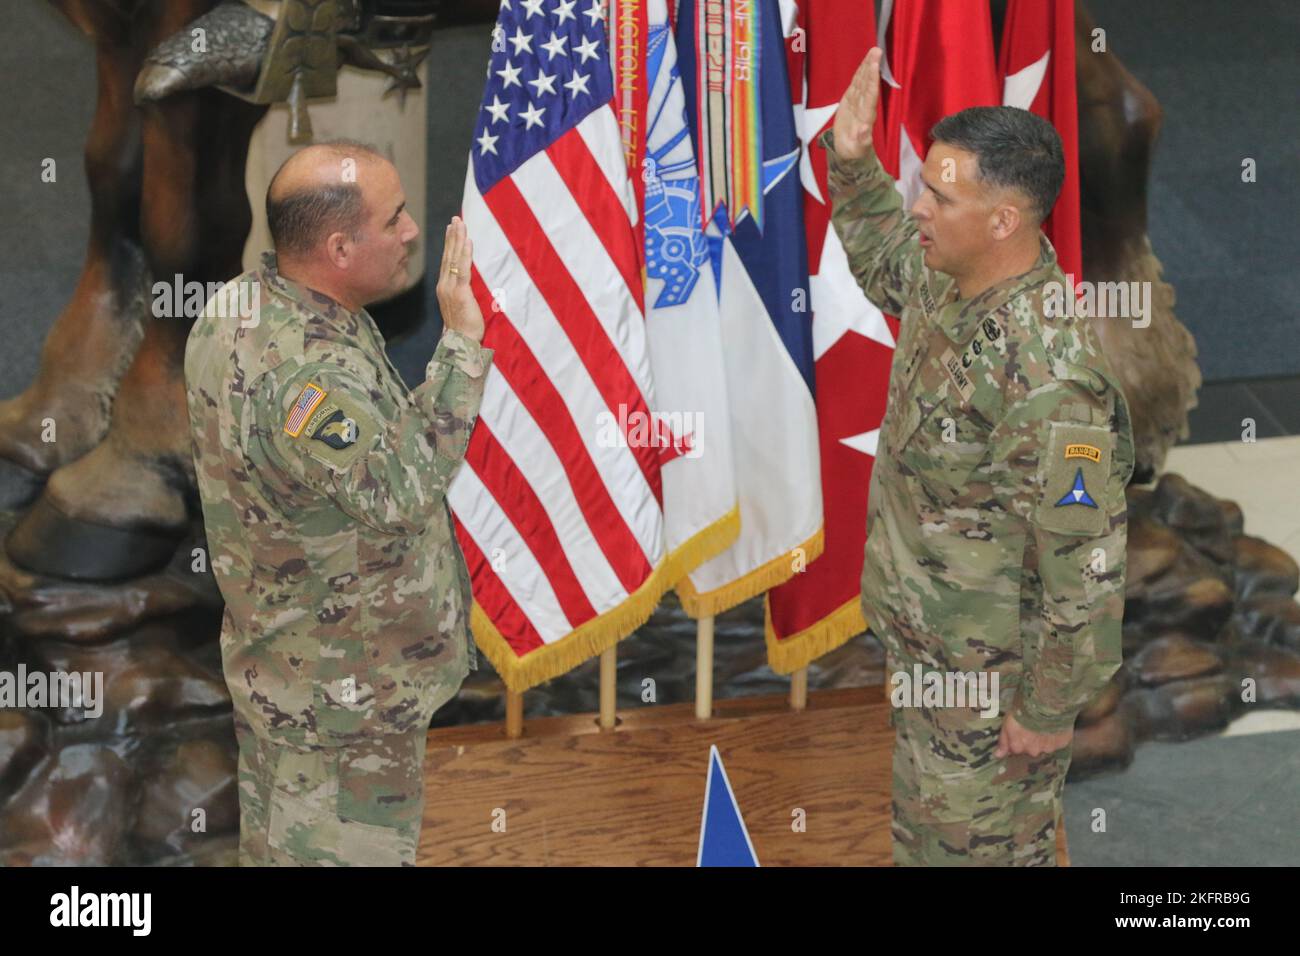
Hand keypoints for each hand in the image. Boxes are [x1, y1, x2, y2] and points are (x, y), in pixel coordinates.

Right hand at [436, 215, 483, 341]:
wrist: (460, 343)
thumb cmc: (463, 329)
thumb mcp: (461, 307)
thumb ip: (462, 294)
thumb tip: (467, 286)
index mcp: (444, 288)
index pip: (446, 261)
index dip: (449, 244)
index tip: (451, 229)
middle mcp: (444, 285)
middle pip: (448, 255)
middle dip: (452, 236)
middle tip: (455, 219)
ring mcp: (450, 288)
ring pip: (453, 258)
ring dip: (457, 239)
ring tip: (460, 223)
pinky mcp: (460, 292)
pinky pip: (462, 268)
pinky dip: (464, 253)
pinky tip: (467, 241)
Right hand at [831, 46, 882, 159]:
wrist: (849, 152)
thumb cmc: (854, 151)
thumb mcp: (858, 148)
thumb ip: (862, 139)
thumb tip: (863, 130)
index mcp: (867, 115)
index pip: (870, 94)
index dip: (871, 80)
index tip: (874, 66)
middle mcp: (864, 106)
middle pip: (868, 84)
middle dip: (871, 68)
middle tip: (876, 51)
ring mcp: (858, 103)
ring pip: (863, 82)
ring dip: (867, 67)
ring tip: (873, 51)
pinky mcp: (850, 102)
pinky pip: (856, 85)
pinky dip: (859, 74)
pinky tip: (864, 64)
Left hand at [995, 712, 1072, 757]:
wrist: (1044, 704)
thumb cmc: (1023, 710)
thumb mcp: (1007, 723)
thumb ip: (1003, 741)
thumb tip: (998, 755)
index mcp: (1018, 746)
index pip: (1015, 749)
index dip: (1018, 738)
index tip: (1020, 729)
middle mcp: (1033, 751)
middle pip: (1031, 749)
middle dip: (1031, 740)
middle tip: (1032, 726)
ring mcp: (1048, 749)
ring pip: (1044, 746)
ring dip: (1044, 738)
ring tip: (1044, 725)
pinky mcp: (1061, 744)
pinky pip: (1058, 743)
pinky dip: (1056, 736)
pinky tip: (1054, 726)